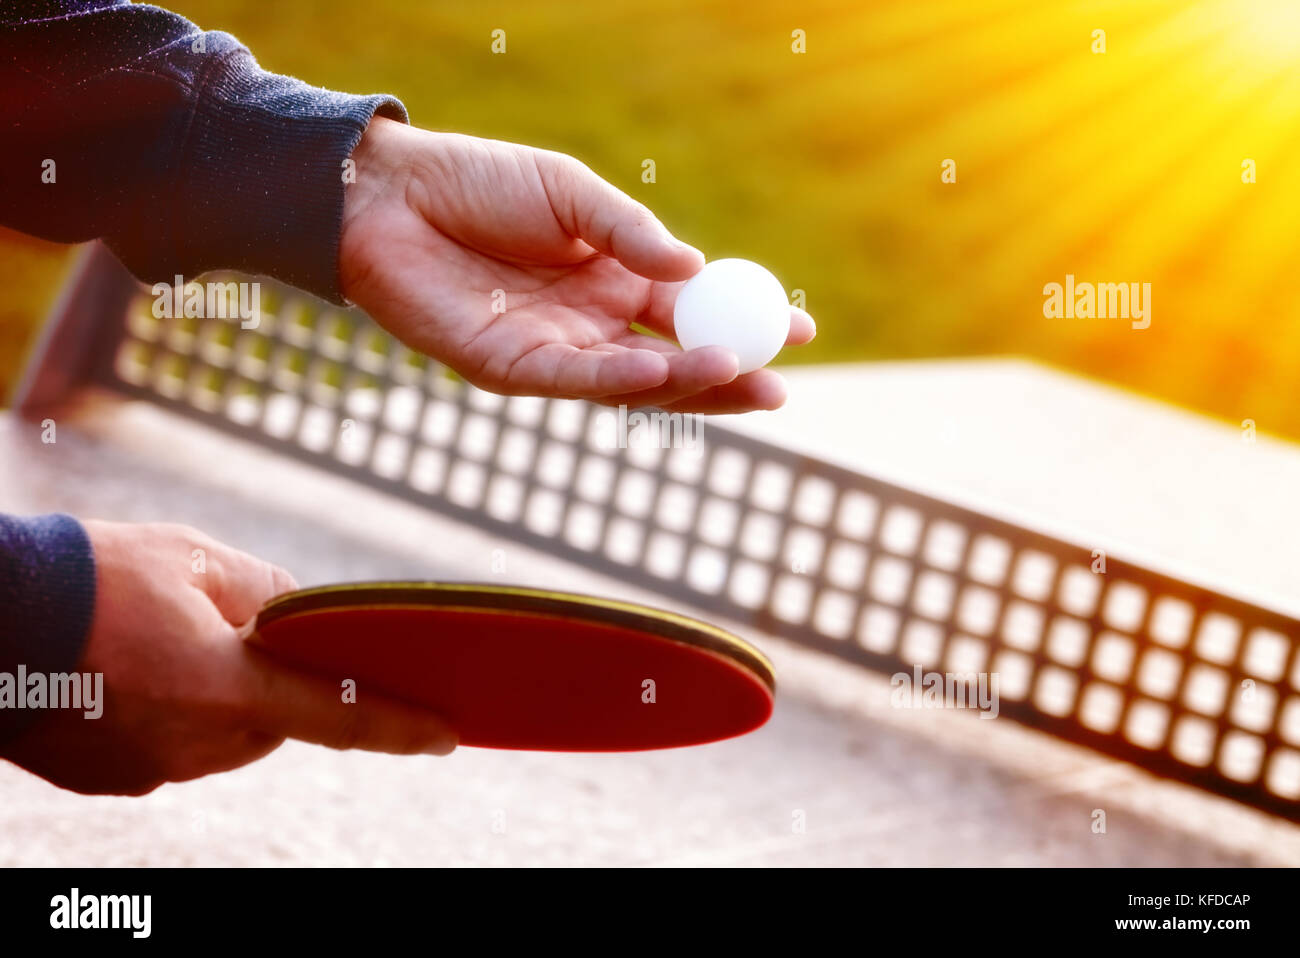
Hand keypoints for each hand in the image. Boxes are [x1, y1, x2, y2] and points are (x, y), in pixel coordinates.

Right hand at [1, 521, 455, 795]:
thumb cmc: (92, 575)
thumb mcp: (196, 560)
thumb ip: (267, 594)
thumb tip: (302, 619)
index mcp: (226, 690)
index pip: (339, 715)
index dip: (399, 726)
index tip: (447, 735)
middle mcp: (196, 745)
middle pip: (274, 721)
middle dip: (270, 682)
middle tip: (230, 632)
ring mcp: (153, 770)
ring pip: (225, 736)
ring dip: (219, 697)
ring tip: (166, 643)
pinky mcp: (116, 779)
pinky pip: (175, 747)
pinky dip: (172, 713)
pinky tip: (133, 671)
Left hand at [339, 118, 814, 412]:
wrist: (390, 194)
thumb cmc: (479, 182)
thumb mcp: (571, 193)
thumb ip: (631, 235)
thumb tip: (699, 271)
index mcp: (611, 277)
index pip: (691, 310)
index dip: (743, 322)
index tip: (799, 328)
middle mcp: (589, 322)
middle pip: (671, 360)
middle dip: (728, 375)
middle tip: (780, 385)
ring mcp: (552, 350)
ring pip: (631, 381)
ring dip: (687, 383)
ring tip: (744, 376)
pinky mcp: (508, 368)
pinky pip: (574, 380)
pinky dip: (620, 380)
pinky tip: (664, 373)